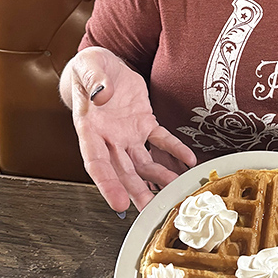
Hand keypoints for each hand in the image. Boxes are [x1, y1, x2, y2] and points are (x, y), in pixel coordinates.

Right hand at [59, 46, 196, 212]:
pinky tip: (188, 160)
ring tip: (174, 192)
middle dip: (136, 192)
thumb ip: (94, 81)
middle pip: (123, 171)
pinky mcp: (144, 123)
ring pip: (143, 163)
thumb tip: (102, 93)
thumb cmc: (89, 69)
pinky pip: (161, 140)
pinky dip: (175, 150)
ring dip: (158, 178)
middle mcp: (108, 138)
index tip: (118, 204)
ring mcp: (128, 134)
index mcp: (89, 129)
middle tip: (151, 211)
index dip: (107, 184)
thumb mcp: (88, 67)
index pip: (96, 163)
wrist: (102, 66)